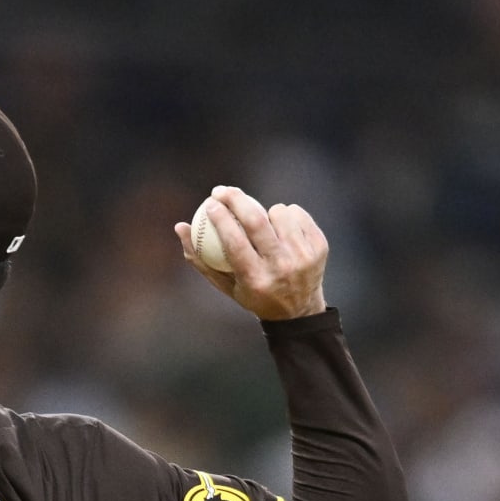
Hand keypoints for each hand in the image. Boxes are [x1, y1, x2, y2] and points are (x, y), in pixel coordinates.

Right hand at [174, 185, 328, 320]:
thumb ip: (199, 258)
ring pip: (279, 212)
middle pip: (257, 221)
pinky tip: (280, 225)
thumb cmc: (253, 293)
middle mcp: (281, 267)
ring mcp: (303, 256)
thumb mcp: (224, 284)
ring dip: (264, 209)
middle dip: (236, 199)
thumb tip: (180, 226)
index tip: (210, 203)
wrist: (299, 309)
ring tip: (259, 220)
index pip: (235, 241)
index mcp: (255, 279)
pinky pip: (297, 213)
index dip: (220, 217)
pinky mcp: (319, 247)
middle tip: (222, 191)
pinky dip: (284, 214)